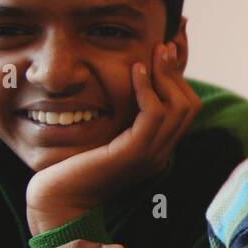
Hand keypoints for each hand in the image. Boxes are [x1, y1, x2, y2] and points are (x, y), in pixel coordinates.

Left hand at [25, 42, 200, 234]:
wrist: (58, 201)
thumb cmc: (72, 169)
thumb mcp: (103, 137)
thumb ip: (119, 120)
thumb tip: (127, 88)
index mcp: (157, 149)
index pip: (185, 110)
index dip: (179, 79)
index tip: (167, 52)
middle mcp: (161, 153)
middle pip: (189, 106)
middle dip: (177, 72)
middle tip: (163, 46)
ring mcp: (152, 155)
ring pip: (178, 108)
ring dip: (166, 75)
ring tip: (153, 53)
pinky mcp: (135, 154)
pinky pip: (154, 114)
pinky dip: (148, 89)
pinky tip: (135, 71)